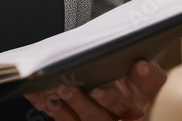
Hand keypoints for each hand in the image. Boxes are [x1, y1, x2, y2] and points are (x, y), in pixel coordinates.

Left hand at [25, 59, 165, 119]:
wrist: (125, 90)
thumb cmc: (135, 82)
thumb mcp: (148, 76)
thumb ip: (147, 73)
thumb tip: (141, 67)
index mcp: (134, 108)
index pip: (125, 106)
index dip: (111, 99)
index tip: (97, 90)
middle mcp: (112, 120)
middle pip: (94, 116)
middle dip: (78, 102)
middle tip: (64, 86)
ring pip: (72, 118)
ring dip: (56, 103)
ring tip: (44, 87)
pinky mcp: (73, 120)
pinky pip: (57, 115)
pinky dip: (44, 103)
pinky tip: (33, 91)